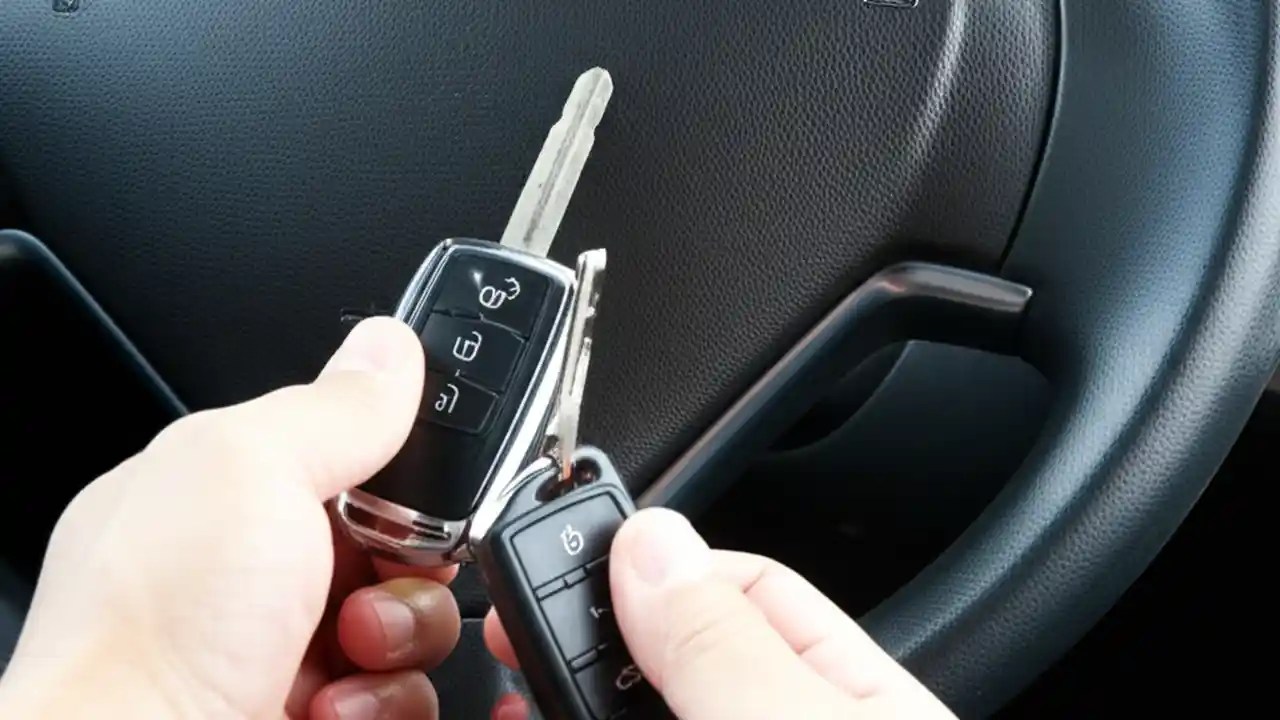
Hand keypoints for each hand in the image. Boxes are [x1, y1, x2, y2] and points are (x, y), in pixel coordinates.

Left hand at [0, 318, 460, 718]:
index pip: (349, 452)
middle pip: (399, 539)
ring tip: (344, 654)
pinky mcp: (319, 712)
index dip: (400, 468)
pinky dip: (388, 701)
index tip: (417, 485)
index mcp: (228, 493)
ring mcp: (286, 649)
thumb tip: (390, 347)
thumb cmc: (150, 635)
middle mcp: (256, 572)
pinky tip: (331, 704)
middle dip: (409, 561)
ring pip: (415, 620)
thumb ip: (333, 407)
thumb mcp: (250, 472)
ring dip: (401, 637)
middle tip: (366, 576)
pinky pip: (407, 693)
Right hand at [485, 509, 955, 719]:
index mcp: (854, 699)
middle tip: (512, 624)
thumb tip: (651, 543)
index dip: (653, 560)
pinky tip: (534, 718)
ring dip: (563, 692)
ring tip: (512, 678)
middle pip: (670, 656)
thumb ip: (725, 647)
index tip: (564, 551)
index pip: (747, 588)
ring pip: (628, 709)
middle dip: (587, 634)